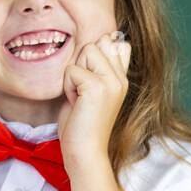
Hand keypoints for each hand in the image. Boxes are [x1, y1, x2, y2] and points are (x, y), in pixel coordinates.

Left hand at [56, 31, 130, 172]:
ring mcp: (112, 82)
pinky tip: (76, 103)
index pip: (118, 44)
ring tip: (79, 96)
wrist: (85, 151)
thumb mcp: (93, 90)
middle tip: (82, 91)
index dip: (99, 53)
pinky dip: (68, 86)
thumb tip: (104, 39)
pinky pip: (72, 70)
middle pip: (97, 44)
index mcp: (122, 79)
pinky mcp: (98, 87)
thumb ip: (97, 68)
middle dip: (81, 64)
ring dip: (73, 74)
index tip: (91, 79)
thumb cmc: (82, 124)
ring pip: (86, 51)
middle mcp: (121, 78)